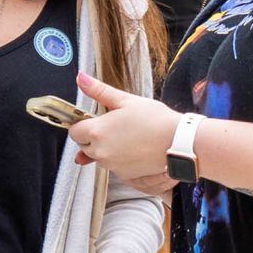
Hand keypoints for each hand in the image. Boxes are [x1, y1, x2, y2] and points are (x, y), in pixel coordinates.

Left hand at [66, 72, 180, 180]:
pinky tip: (133, 148)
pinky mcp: (123, 175)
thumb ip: (99, 91)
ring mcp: (111, 165)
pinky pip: (112, 166)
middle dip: (94, 136)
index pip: (74, 131)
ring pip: (98, 156)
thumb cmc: (154, 118)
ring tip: (126, 135)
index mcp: (97, 131)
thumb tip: (80, 78)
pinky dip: (117, 158)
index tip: (96, 118)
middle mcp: (100, 152)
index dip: (83, 123)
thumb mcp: (125, 100)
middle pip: (84, 145)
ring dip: (105, 148)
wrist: (178, 142)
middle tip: (115, 124)